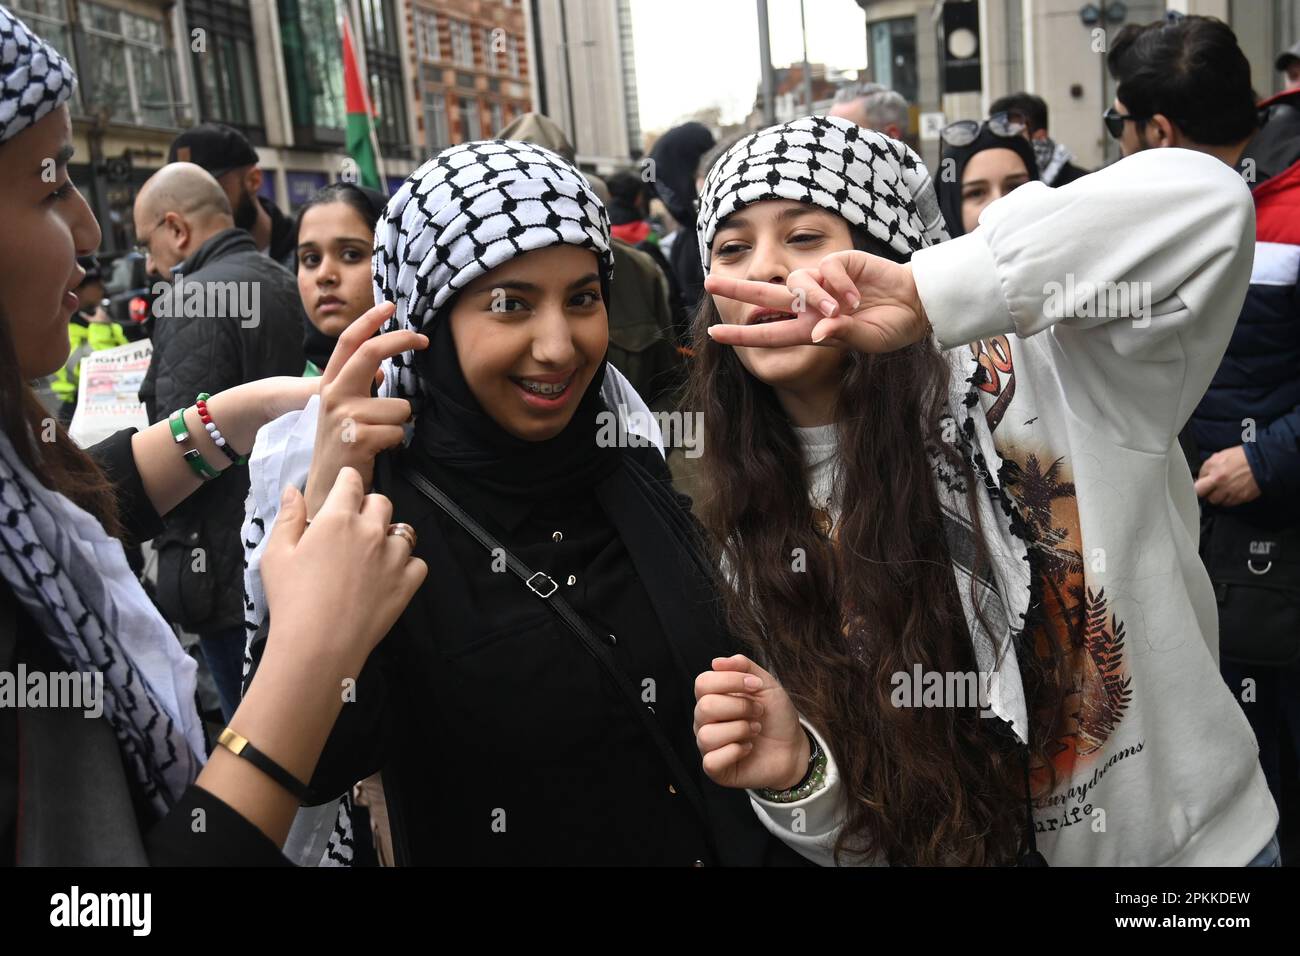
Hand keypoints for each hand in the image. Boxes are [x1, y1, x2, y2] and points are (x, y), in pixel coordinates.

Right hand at [261, 468, 426, 672]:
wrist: (318, 645)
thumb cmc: (291, 599)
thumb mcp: (277, 555)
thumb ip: (289, 517)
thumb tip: (294, 489)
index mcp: (338, 518)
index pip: (352, 481)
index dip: (347, 481)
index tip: (344, 487)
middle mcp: (371, 531)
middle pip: (381, 502)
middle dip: (368, 507)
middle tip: (354, 527)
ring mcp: (393, 557)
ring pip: (403, 531)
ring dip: (389, 537)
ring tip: (372, 555)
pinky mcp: (407, 583)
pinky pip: (417, 563)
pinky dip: (406, 566)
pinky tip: (389, 577)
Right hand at [304, 302, 427, 516]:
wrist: (326, 486)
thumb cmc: (343, 448)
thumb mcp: (345, 412)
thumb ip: (361, 389)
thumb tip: (384, 372)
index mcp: (330, 385)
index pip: (349, 343)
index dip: (369, 321)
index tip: (390, 306)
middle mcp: (334, 395)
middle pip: (370, 353)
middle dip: (400, 340)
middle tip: (423, 339)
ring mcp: (345, 415)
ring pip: (399, 405)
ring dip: (400, 423)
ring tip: (381, 438)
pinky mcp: (358, 436)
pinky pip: (399, 430)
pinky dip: (397, 442)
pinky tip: (379, 451)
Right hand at [694, 654, 808, 790]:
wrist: (793, 748)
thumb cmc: (776, 717)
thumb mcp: (766, 685)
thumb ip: (744, 667)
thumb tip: (716, 662)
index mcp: (713, 698)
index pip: (702, 683)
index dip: (730, 681)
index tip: (756, 686)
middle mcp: (705, 720)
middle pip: (705, 707)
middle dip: (740, 707)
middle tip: (758, 712)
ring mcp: (708, 745)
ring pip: (707, 734)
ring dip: (740, 730)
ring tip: (755, 731)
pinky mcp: (715, 768)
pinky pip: (712, 760)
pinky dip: (735, 752)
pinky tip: (748, 749)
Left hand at [704, 250, 927, 353]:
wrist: (916, 304)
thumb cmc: (892, 327)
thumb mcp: (868, 340)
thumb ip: (843, 336)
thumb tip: (818, 332)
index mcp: (811, 330)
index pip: (769, 332)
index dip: (742, 333)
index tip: (714, 332)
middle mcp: (811, 307)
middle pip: (766, 295)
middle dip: (737, 289)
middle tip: (708, 282)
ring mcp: (823, 283)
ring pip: (797, 282)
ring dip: (817, 296)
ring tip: (845, 308)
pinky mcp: (838, 262)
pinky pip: (824, 269)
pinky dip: (838, 283)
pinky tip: (857, 294)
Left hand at [1195, 445, 1261, 505]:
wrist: (1263, 462)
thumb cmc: (1245, 457)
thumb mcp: (1222, 455)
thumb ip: (1210, 466)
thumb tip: (1204, 474)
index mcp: (1213, 467)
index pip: (1197, 479)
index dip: (1200, 481)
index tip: (1202, 482)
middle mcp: (1219, 480)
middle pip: (1200, 493)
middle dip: (1202, 491)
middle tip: (1207, 489)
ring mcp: (1229, 490)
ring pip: (1214, 500)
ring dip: (1216, 496)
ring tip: (1222, 491)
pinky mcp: (1239, 497)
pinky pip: (1228, 503)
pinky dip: (1228, 500)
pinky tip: (1231, 493)